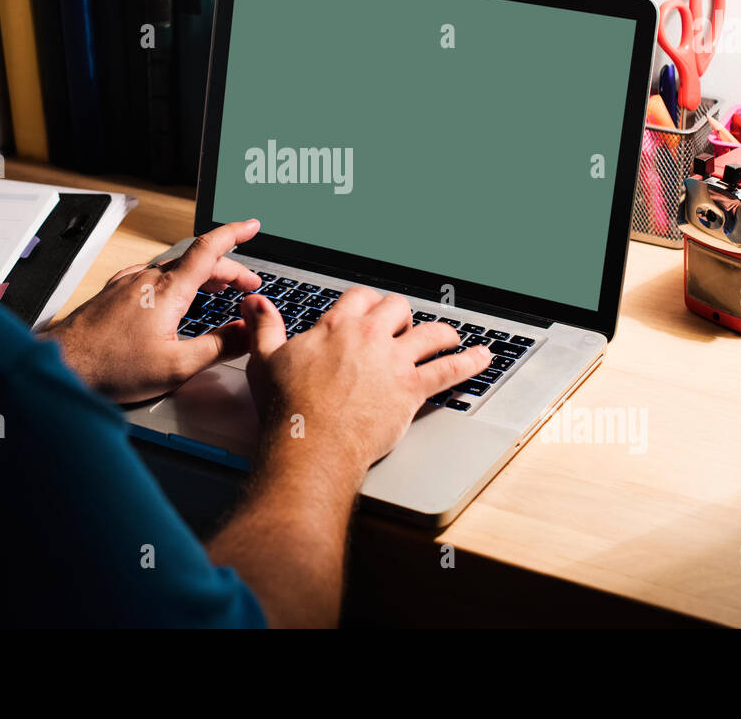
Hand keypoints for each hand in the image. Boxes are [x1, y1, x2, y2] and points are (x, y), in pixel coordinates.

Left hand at [46, 219, 262, 402]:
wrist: (62, 365)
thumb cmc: (111, 367)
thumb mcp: (176, 366)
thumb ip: (218, 347)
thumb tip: (246, 332)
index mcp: (168, 290)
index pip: (209, 249)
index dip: (234, 234)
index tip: (252, 225)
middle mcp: (147, 279)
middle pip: (197, 261)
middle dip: (229, 268)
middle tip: (249, 284)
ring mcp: (128, 284)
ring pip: (174, 268)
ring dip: (202, 274)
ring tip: (219, 288)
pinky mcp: (114, 294)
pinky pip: (152, 276)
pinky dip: (175, 280)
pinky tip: (173, 294)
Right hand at [241, 287, 493, 478]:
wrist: (310, 443)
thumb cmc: (287, 407)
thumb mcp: (265, 359)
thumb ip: (265, 326)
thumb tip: (255, 302)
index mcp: (337, 325)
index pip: (360, 296)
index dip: (367, 301)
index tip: (369, 308)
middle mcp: (370, 337)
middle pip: (398, 307)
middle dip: (401, 314)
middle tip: (403, 325)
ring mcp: (394, 361)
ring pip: (431, 332)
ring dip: (443, 332)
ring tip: (451, 335)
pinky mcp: (412, 389)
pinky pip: (450, 369)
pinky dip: (471, 362)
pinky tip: (484, 357)